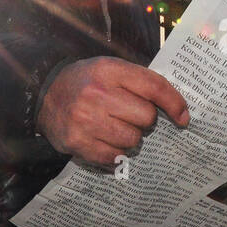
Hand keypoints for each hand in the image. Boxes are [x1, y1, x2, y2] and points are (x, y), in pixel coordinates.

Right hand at [37, 57, 188, 165]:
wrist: (44, 94)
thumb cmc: (87, 82)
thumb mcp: (111, 69)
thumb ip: (142, 83)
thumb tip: (180, 112)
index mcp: (109, 70)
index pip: (154, 87)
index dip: (174, 103)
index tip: (183, 117)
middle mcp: (97, 94)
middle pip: (147, 117)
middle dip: (143, 119)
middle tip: (126, 114)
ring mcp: (85, 120)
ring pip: (132, 140)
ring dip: (129, 137)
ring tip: (113, 127)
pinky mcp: (76, 142)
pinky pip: (114, 157)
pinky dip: (114, 152)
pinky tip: (103, 140)